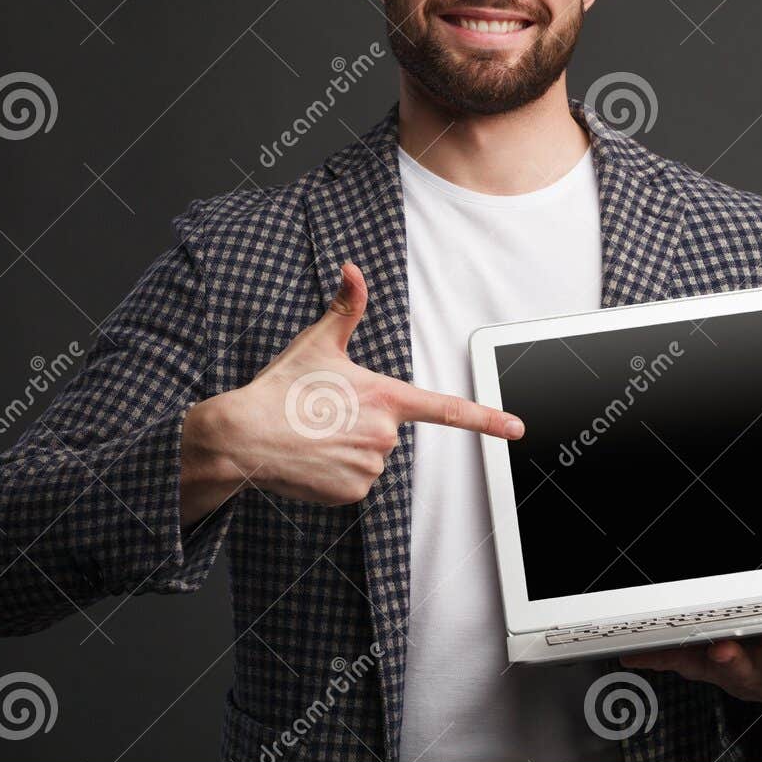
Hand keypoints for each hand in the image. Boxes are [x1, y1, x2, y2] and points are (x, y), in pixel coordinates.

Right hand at [179, 261, 523, 520]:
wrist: (243, 437)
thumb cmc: (282, 388)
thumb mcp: (317, 342)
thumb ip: (346, 306)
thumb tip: (353, 268)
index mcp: (386, 397)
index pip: (447, 409)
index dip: (487, 418)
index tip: (518, 428)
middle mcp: (386, 435)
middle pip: (387, 431)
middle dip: (361, 424)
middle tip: (323, 415)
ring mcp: (370, 467)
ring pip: (371, 458)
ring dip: (347, 449)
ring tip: (313, 436)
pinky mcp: (352, 493)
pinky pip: (354, 483)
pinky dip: (335, 474)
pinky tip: (311, 460)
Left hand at [619, 617, 761, 702]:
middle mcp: (749, 665)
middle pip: (746, 662)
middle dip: (741, 656)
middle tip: (732, 648)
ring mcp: (718, 664)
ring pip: (706, 660)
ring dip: (695, 656)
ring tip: (682, 648)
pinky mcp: (691, 660)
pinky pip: (669, 657)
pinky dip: (649, 657)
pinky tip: (629, 655)